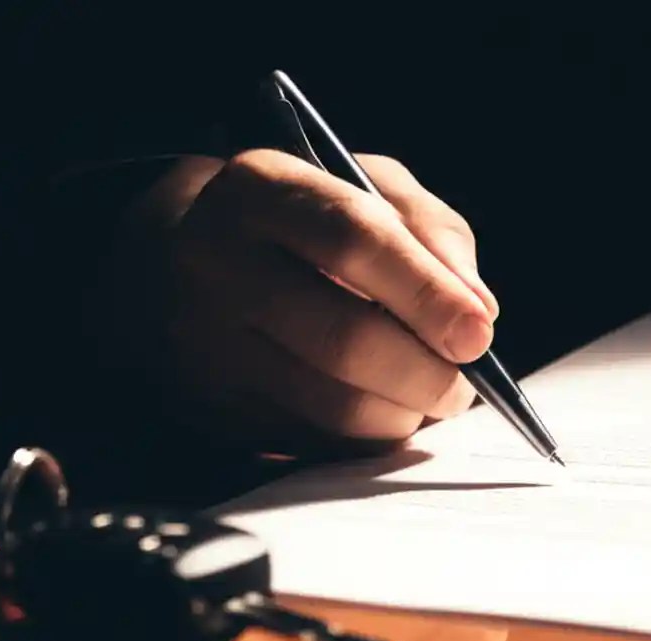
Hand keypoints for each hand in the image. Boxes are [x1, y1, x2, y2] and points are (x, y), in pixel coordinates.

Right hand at [128, 150, 497, 447]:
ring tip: (429, 394)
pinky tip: (381, 408)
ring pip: (334, 406)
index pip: (353, 239)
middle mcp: (216, 263)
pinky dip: (369, 437)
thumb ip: (432, 231)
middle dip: (427, 372)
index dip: (427, 292)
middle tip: (463, 381)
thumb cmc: (301, 221)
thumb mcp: (366, 186)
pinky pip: (316, 444)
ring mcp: (204, 345)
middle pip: (345, 338)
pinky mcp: (210, 411)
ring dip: (406, 413)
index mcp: (261, 188)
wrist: (172, 263)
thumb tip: (478, 309)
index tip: (479, 332)